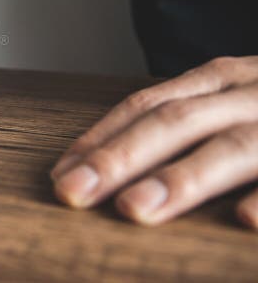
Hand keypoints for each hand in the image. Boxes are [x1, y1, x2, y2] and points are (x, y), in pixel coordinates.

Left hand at [51, 56, 257, 228]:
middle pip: (175, 122)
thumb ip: (187, 118)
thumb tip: (112, 157)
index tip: (61, 174)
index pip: (145, 107)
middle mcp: (246, 94)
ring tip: (134, 207)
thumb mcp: (234, 97)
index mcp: (217, 81)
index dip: (100, 139)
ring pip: (232, 147)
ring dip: (181, 178)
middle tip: (74, 192)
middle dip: (119, 158)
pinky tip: (244, 219)